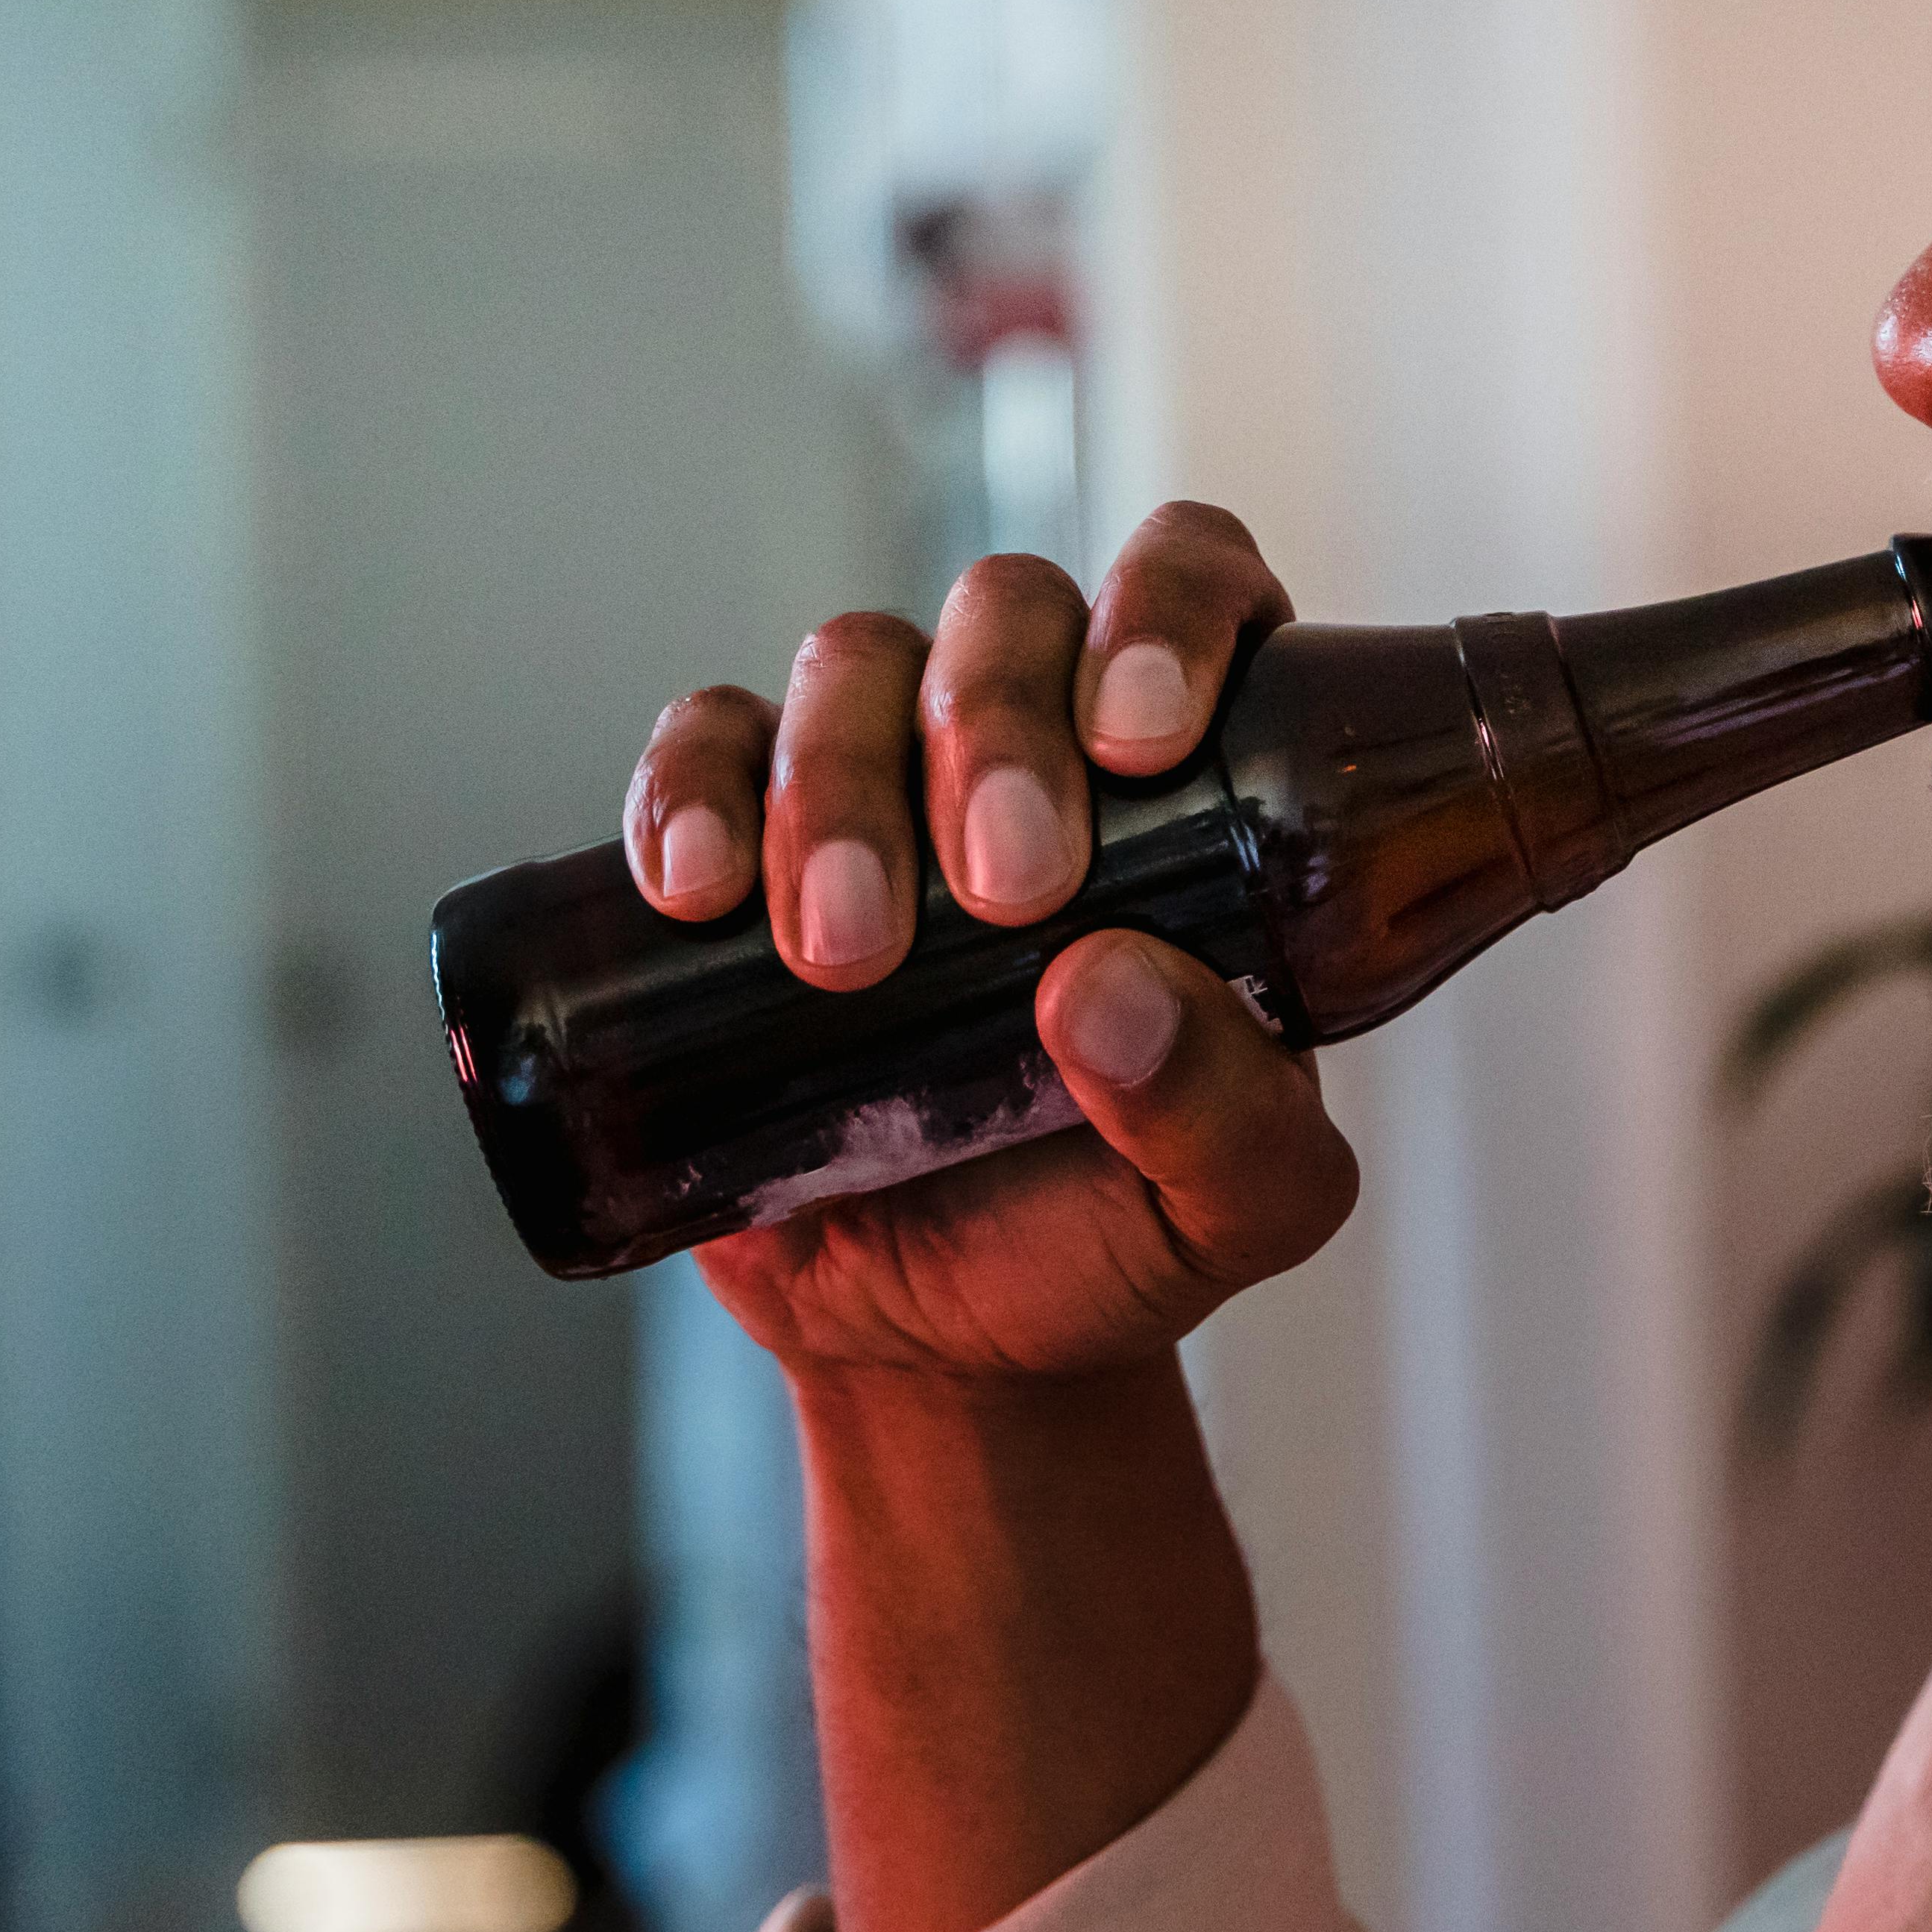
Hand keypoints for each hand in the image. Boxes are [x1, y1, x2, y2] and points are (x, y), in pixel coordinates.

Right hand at [618, 503, 1358, 1388]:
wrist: (943, 1347)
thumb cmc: (1111, 1237)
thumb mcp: (1242, 1212)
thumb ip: (1234, 1119)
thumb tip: (1108, 988)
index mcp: (1192, 780)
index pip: (1190, 583)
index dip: (1166, 611)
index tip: (1141, 738)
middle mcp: (1037, 740)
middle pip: (1007, 612)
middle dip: (994, 726)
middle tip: (1007, 889)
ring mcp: (881, 781)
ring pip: (849, 664)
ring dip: (842, 783)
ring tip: (849, 951)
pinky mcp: (744, 844)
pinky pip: (702, 745)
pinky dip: (689, 793)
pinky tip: (698, 892)